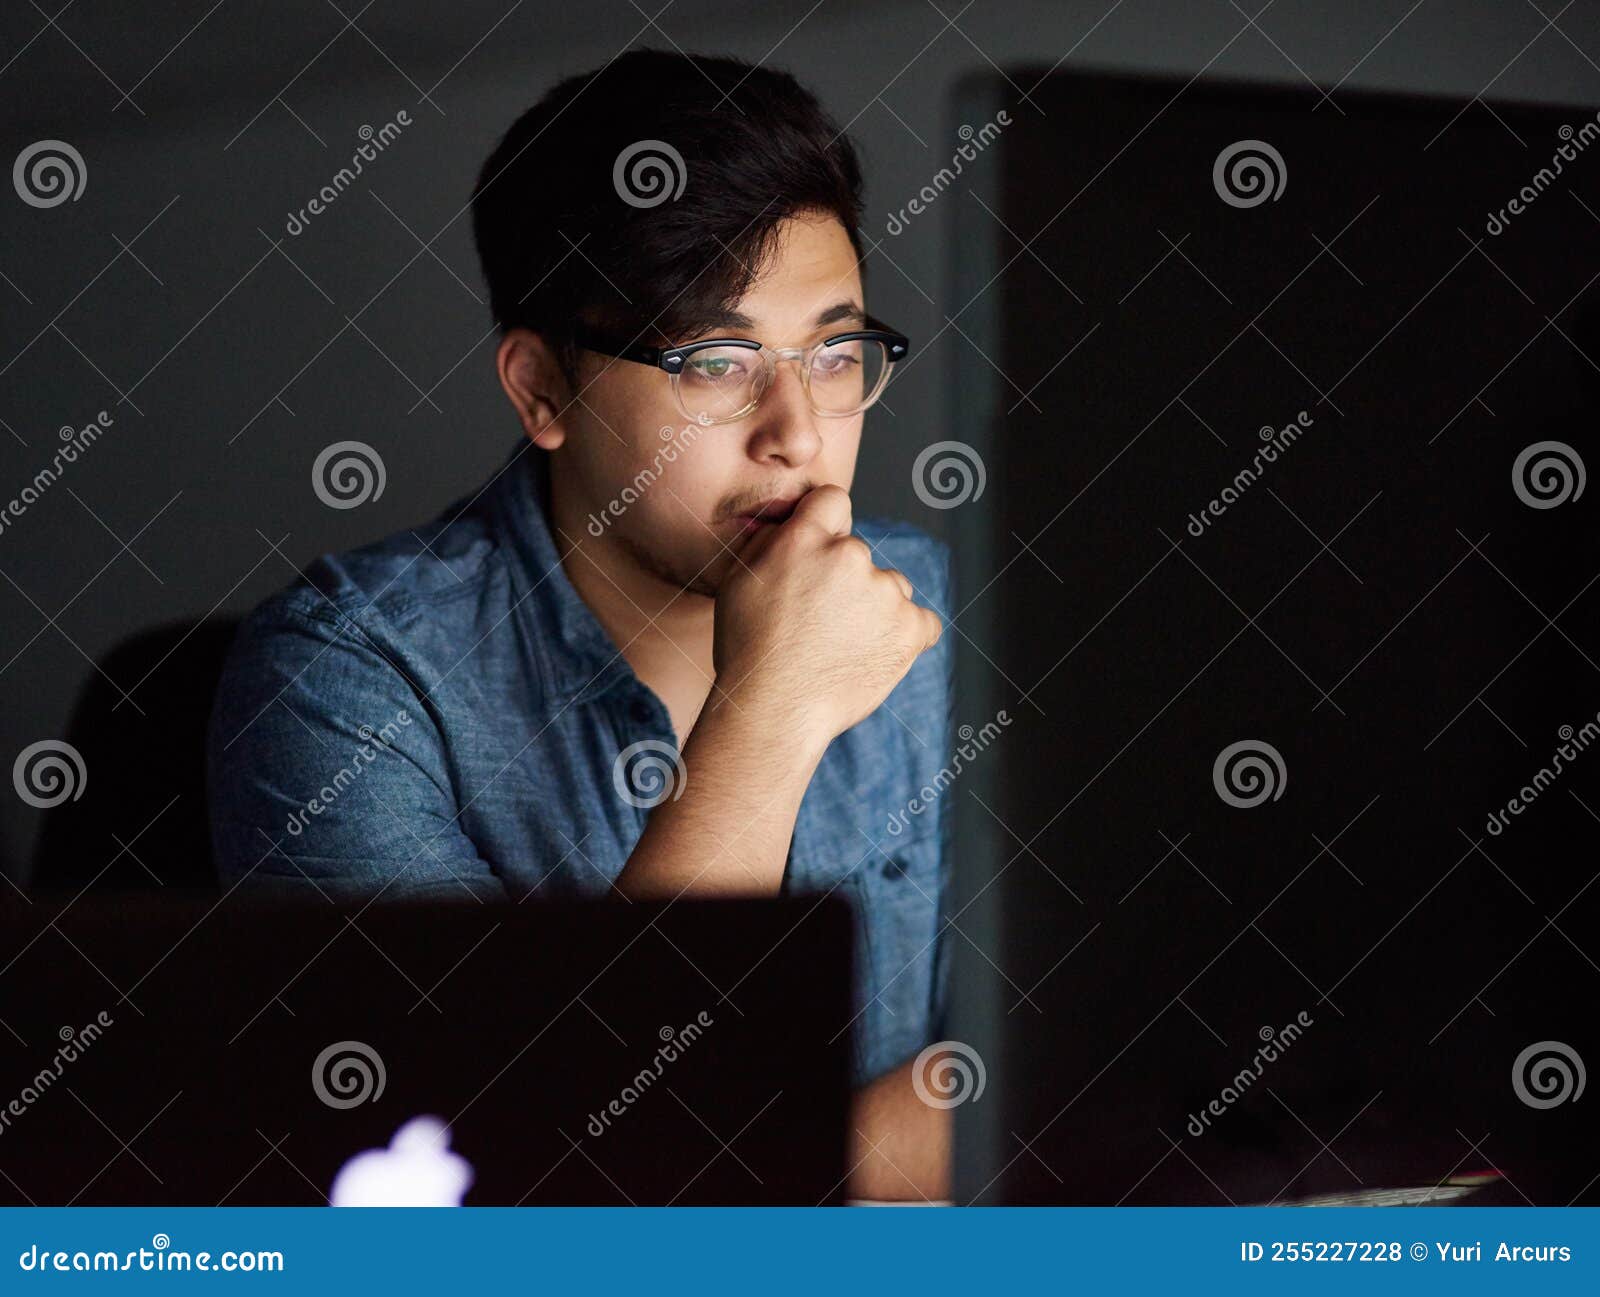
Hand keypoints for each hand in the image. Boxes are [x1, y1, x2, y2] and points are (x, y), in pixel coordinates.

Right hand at [712, 485, 942, 747]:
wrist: (774, 710)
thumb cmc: (748, 650)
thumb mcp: (738, 581)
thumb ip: (770, 541)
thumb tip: (793, 520)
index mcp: (806, 539)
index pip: (833, 501)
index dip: (828, 526)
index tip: (820, 556)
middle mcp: (850, 556)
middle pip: (860, 554)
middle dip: (846, 580)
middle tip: (819, 623)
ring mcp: (885, 592)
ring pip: (891, 588)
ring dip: (875, 609)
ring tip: (841, 648)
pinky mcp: (910, 628)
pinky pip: (921, 623)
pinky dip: (906, 637)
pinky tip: (875, 655)